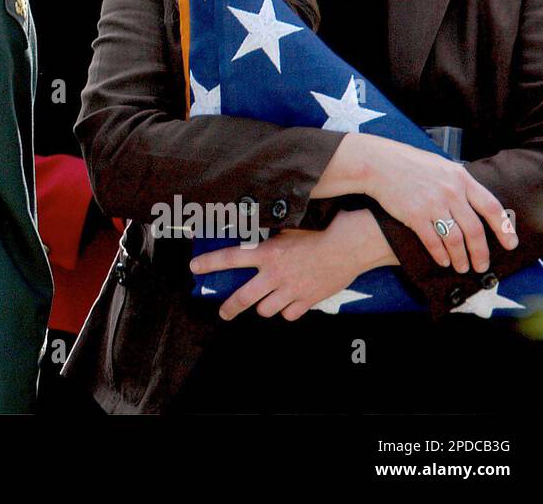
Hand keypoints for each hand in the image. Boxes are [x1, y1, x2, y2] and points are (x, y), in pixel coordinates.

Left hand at [189, 209, 391, 320]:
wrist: (347, 246)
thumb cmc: (318, 232)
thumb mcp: (287, 228)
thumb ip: (268, 235)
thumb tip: (252, 231)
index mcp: (266, 253)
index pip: (229, 258)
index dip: (209, 263)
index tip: (194, 268)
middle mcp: (275, 274)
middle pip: (243, 298)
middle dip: (229, 308)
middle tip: (223, 313)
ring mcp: (290, 290)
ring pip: (266, 309)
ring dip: (264, 306)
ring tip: (266, 299)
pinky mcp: (307, 300)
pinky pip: (289, 314)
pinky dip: (287, 310)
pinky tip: (289, 302)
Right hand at [350, 134, 515, 273]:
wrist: (378, 163)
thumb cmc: (409, 164)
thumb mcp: (441, 166)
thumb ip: (459, 183)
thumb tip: (475, 201)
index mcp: (461, 179)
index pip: (491, 206)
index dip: (503, 228)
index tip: (510, 244)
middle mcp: (450, 192)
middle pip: (474, 229)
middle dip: (480, 252)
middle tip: (483, 265)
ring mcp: (432, 204)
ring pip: (455, 239)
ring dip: (461, 257)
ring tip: (462, 267)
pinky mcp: (414, 215)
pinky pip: (432, 241)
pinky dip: (440, 254)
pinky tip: (443, 261)